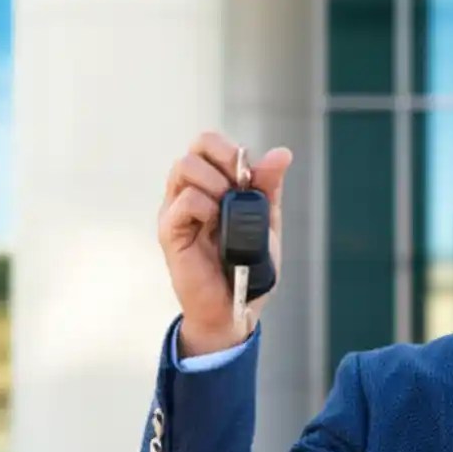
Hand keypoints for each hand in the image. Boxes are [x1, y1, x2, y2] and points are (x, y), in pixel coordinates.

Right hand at [158, 132, 292, 356]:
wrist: (237, 308)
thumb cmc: (248, 266)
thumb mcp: (266, 222)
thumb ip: (269, 188)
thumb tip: (282, 153)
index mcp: (209, 186)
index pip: (209, 143)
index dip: (231, 150)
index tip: (251, 176)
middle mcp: (188, 192)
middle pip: (195, 148)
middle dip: (225, 160)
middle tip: (241, 188)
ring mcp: (176, 211)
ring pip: (185, 167)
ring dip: (216, 182)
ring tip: (229, 211)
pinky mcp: (170, 232)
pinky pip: (184, 201)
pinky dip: (207, 207)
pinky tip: (217, 227)